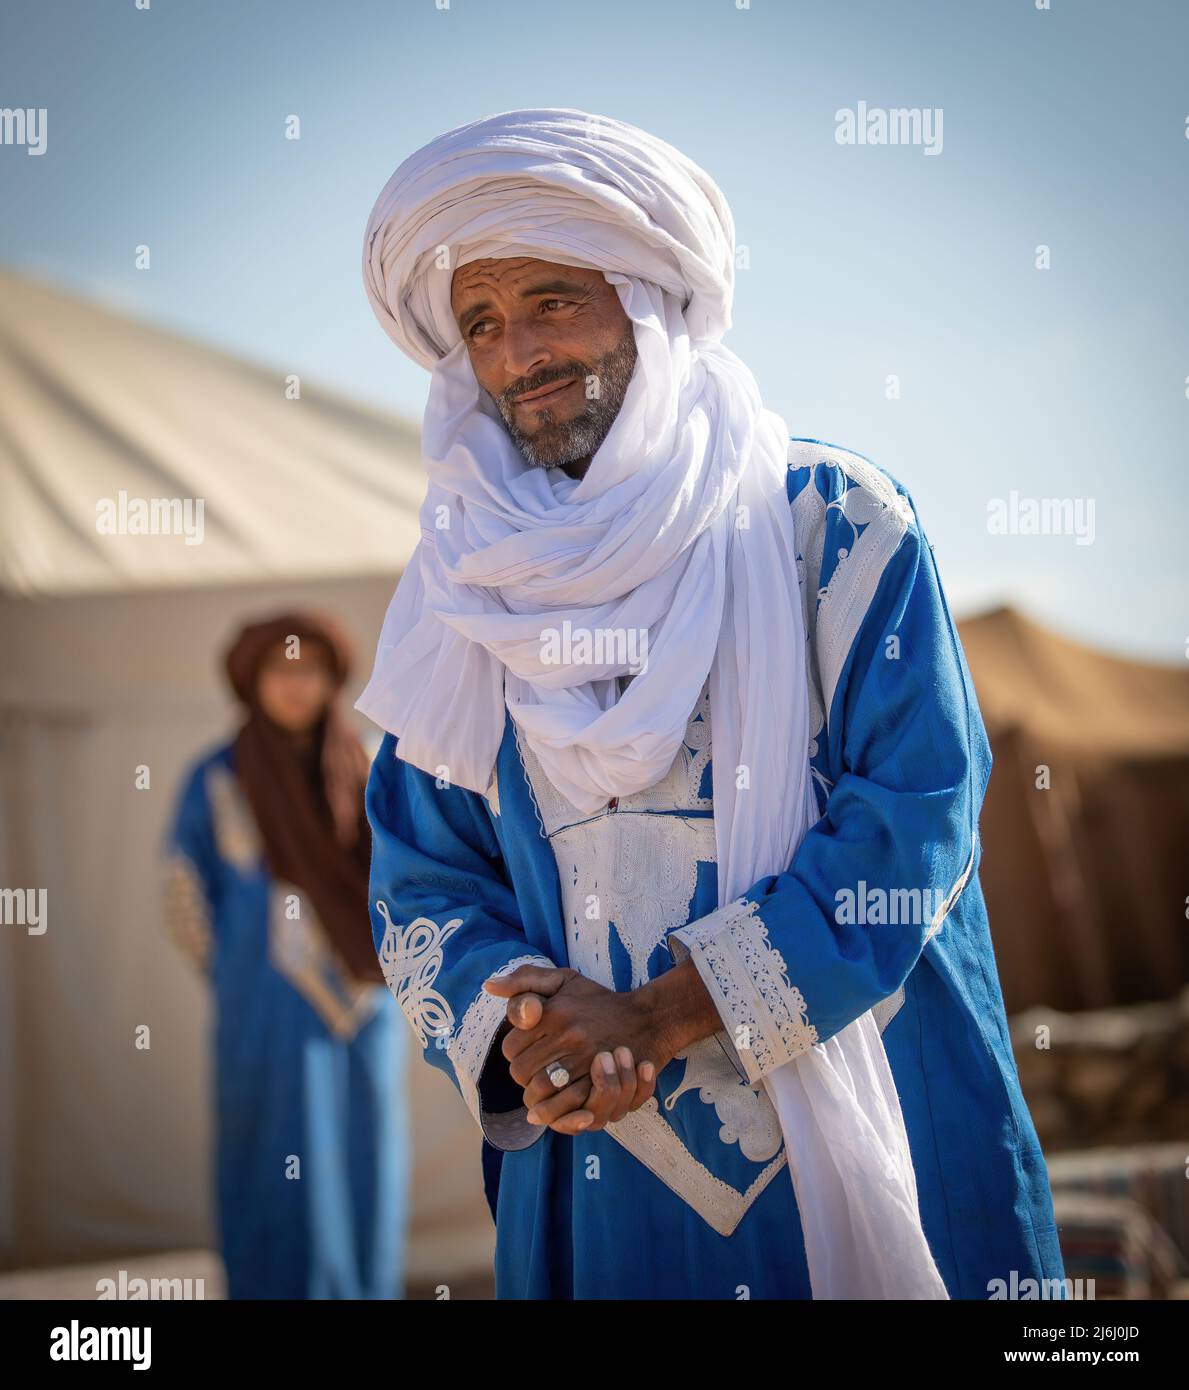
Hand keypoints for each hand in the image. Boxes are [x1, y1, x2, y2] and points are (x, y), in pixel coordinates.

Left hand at [484, 965, 670, 1133]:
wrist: (647, 1019)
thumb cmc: (598, 1001)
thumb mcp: (563, 980)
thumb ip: (524, 980)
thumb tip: (489, 985)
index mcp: (554, 1012)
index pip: (511, 1047)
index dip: (514, 1053)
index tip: (527, 1051)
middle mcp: (569, 1034)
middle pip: (522, 1072)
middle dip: (523, 1077)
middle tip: (534, 1074)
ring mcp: (587, 1059)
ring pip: (542, 1092)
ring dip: (536, 1098)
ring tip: (540, 1095)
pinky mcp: (603, 1081)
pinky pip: (568, 1106)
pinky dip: (558, 1113)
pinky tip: (554, 1110)